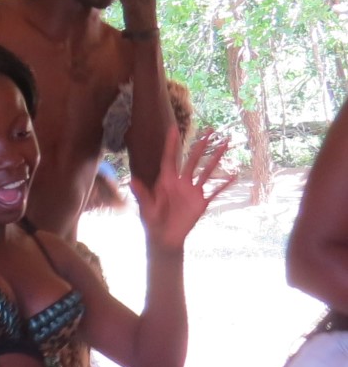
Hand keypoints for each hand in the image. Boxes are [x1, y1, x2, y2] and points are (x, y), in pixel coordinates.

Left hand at [131, 128, 233, 249]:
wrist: (165, 237)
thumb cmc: (152, 222)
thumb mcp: (147, 208)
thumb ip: (142, 194)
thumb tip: (132, 181)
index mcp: (166, 181)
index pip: (170, 158)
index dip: (171, 144)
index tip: (174, 129)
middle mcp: (181, 182)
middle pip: (192, 160)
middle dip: (201, 145)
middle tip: (211, 130)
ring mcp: (192, 191)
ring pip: (206, 170)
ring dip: (216, 158)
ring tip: (225, 143)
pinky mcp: (201, 201)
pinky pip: (215, 190)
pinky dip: (225, 184)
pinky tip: (235, 175)